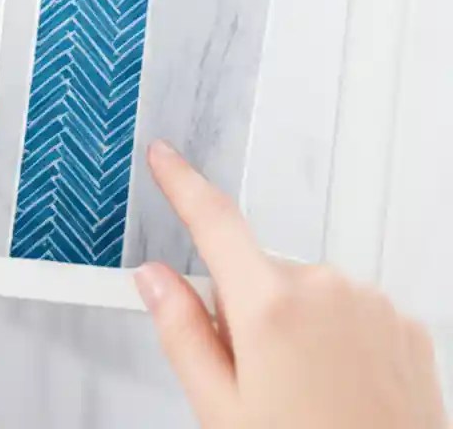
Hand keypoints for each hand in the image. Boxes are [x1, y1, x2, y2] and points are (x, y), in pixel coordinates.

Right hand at [137, 140, 447, 428]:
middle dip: (244, 311)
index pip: (214, 223)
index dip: (182, 184)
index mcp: (270, 307)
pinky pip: (349, 312)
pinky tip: (337, 388)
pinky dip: (335, 339)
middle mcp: (326, 290)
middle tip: (251, 378)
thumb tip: (154, 278)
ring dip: (292, 327)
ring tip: (302, 393)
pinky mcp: (405, 325)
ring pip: (304, 293)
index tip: (165, 157)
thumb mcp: (218, 406)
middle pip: (258, 273)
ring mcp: (372, 305)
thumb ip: (180, 331)